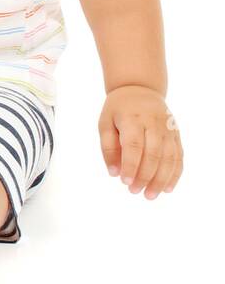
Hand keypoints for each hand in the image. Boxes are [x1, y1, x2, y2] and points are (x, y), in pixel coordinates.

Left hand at [98, 84, 182, 198]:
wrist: (140, 89)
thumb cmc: (118, 109)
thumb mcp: (105, 122)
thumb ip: (108, 147)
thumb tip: (114, 173)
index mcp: (132, 119)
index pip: (134, 145)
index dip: (130, 165)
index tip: (125, 182)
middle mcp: (153, 124)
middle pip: (153, 154)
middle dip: (145, 176)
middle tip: (135, 191)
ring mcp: (168, 129)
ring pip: (169, 158)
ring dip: (161, 179)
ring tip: (151, 195)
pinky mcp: (176, 135)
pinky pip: (179, 157)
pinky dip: (175, 174)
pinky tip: (168, 188)